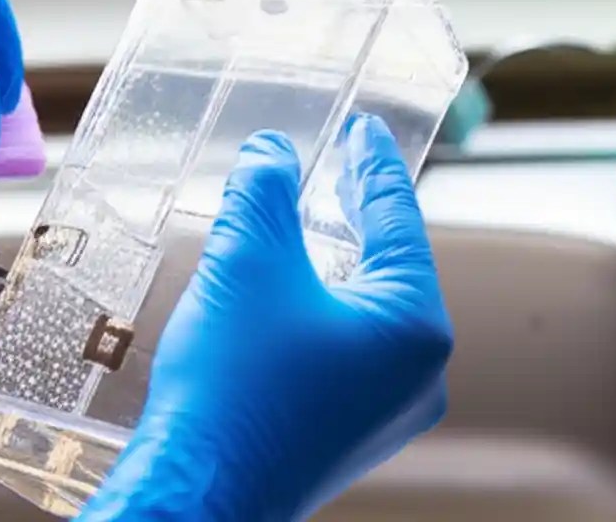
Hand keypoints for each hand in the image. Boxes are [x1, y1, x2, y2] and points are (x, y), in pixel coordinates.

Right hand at [78, 115, 452, 521]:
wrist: (199, 490)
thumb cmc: (233, 384)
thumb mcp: (248, 264)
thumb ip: (265, 193)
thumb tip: (271, 152)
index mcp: (414, 327)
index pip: (398, 222)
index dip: (374, 165)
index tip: (364, 129)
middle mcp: (416, 375)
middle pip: (388, 269)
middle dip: (357, 215)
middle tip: (338, 167)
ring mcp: (384, 413)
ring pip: (364, 315)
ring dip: (332, 266)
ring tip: (306, 225)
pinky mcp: (345, 436)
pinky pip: (343, 355)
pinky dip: (317, 313)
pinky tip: (282, 299)